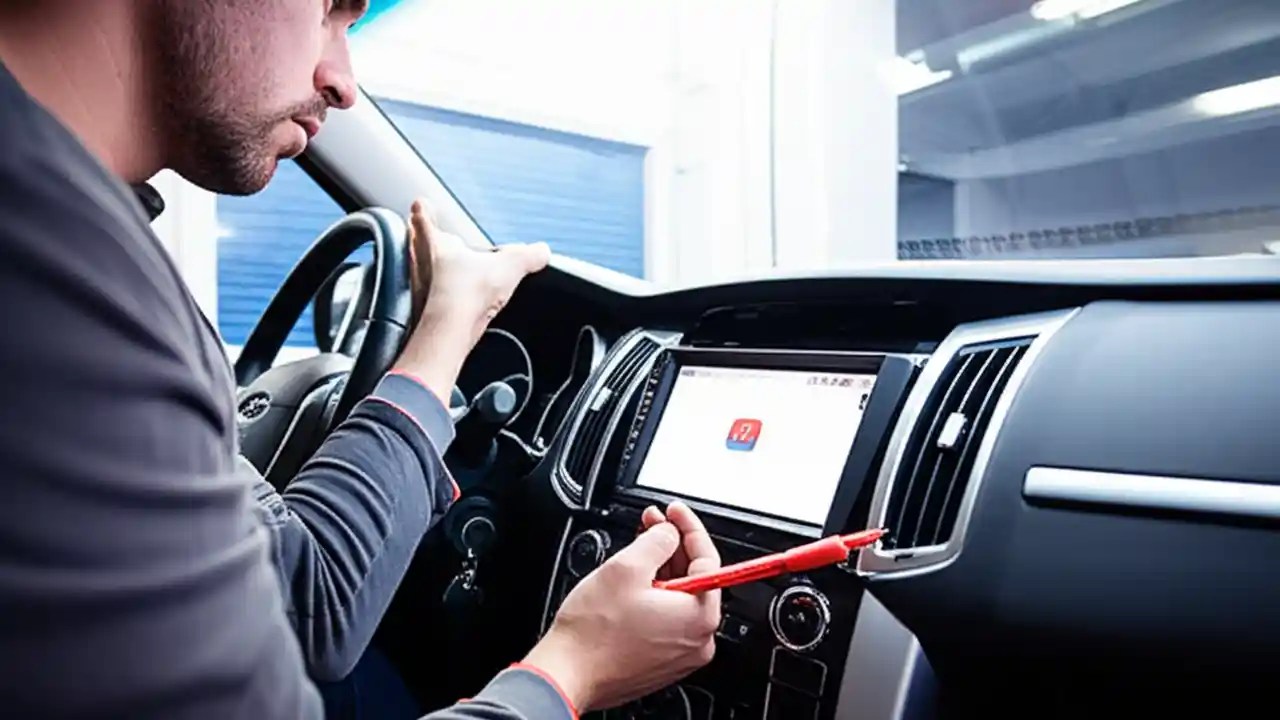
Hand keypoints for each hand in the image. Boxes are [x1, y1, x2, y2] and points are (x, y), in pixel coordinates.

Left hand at [392, 199, 549, 403]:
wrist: (447, 333)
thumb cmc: (465, 293)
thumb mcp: (508, 267)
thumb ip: (527, 256)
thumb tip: (543, 251)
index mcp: (435, 243)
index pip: (424, 219)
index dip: (425, 211)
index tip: (422, 203)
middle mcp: (419, 263)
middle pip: (415, 243)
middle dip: (421, 237)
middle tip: (423, 231)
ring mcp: (416, 289)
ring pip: (418, 270)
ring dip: (427, 266)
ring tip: (438, 266)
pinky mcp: (421, 313)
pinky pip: (425, 297)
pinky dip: (434, 295)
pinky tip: (448, 302)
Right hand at [521, 502, 721, 711]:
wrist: (567, 674)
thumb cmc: (593, 632)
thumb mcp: (627, 567)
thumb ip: (658, 540)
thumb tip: (670, 532)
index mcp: (699, 615)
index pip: (707, 557)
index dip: (688, 527)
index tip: (673, 510)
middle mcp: (699, 639)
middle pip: (695, 578)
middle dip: (673, 545)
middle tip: (652, 522)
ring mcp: (681, 654)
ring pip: (679, 598)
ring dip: (662, 568)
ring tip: (639, 546)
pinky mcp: (662, 662)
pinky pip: (667, 618)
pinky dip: (655, 595)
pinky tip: (636, 579)